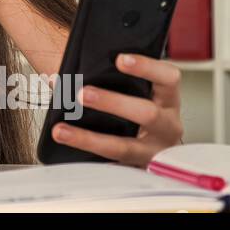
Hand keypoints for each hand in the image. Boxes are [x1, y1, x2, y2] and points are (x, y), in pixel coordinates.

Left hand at [49, 53, 183, 167]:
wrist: (153, 147)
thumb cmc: (137, 110)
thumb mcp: (135, 92)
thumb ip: (107, 79)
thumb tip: (62, 76)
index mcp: (168, 99)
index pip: (168, 78)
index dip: (146, 67)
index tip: (119, 59)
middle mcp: (168, 125)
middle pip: (147, 113)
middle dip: (113, 103)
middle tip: (83, 93)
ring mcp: (156, 151)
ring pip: (125, 147)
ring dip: (90, 139)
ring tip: (61, 130)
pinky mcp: (138, 170)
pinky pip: (114, 168)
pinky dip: (90, 160)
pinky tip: (70, 156)